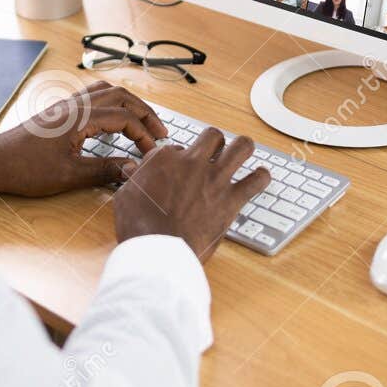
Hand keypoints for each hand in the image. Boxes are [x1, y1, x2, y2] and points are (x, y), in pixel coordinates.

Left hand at [0, 80, 167, 197]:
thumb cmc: (26, 169)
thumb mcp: (69, 175)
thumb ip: (104, 170)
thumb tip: (133, 169)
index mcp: (80, 117)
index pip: (124, 118)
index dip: (144, 135)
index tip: (153, 154)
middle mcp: (75, 104)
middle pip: (121, 96)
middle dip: (144, 113)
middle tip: (160, 132)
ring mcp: (66, 105)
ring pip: (106, 91)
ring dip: (128, 104)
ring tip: (142, 122)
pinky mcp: (59, 111)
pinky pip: (92, 95)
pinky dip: (111, 102)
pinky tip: (113, 119)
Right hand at [113, 128, 270, 261]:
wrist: (159, 250)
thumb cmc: (139, 226)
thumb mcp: (126, 196)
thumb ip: (135, 179)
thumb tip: (134, 170)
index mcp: (165, 159)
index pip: (176, 148)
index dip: (178, 158)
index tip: (177, 170)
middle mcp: (193, 163)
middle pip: (212, 136)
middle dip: (213, 142)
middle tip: (213, 152)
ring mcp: (215, 179)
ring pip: (241, 147)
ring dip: (242, 148)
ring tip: (242, 152)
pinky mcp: (231, 199)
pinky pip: (256, 180)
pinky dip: (260, 177)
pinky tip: (260, 176)